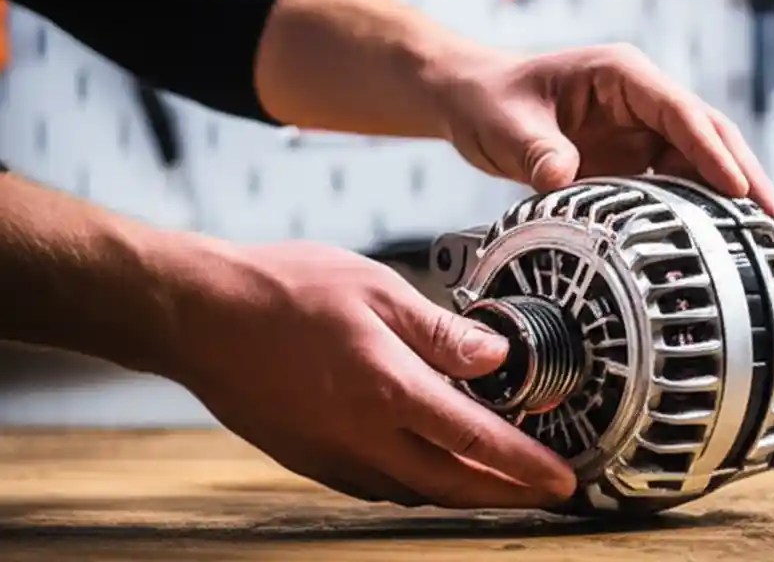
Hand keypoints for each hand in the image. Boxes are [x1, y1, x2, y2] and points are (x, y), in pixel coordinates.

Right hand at [164, 238, 576, 508]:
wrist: (198, 315)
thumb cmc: (282, 291)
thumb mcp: (377, 290)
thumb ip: (441, 331)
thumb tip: (496, 355)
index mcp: (388, 391)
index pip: (477, 441)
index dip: (528, 465)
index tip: (564, 478)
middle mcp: (362, 437)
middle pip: (454, 484)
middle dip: (508, 495)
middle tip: (547, 493)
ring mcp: (333, 456)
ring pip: (417, 492)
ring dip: (465, 492)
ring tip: (501, 481)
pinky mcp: (310, 459)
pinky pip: (379, 486)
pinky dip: (419, 485)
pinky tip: (432, 466)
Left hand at [439, 43, 773, 243]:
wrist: (471, 99)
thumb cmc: (490, 98)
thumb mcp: (508, 124)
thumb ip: (538, 151)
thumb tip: (563, 180)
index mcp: (622, 75)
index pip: (681, 112)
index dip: (711, 152)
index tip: (737, 190)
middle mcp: (643, 99)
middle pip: (710, 138)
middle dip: (747, 181)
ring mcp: (642, 129)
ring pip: (702, 164)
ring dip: (734, 202)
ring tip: (766, 243)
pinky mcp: (634, 158)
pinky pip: (676, 184)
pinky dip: (701, 212)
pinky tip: (721, 245)